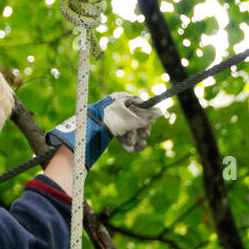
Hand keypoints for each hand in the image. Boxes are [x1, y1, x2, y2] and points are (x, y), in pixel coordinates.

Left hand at [47, 93, 164, 167]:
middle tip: (143, 135)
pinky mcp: (110, 132)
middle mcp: (119, 109)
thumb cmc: (110, 120)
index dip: (146, 116)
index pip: (140, 106)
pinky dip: (127, 143)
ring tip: (129, 142)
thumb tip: (160, 111)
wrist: (88, 131)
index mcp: (122, 99)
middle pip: (137, 120)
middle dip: (141, 130)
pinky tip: (128, 148)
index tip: (148, 124)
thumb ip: (147, 116)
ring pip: (131, 131)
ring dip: (134, 138)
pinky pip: (123, 138)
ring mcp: (114, 121)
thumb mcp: (131, 118)